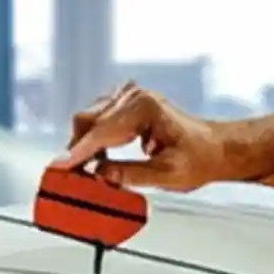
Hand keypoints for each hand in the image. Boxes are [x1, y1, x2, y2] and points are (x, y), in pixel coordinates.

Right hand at [51, 80, 234, 191]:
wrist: (214, 149)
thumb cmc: (199, 158)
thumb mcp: (167, 175)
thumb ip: (131, 175)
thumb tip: (99, 174)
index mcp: (145, 108)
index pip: (102, 132)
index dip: (78, 153)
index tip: (60, 168)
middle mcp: (134, 96)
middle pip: (88, 120)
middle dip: (77, 149)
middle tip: (70, 178)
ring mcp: (129, 97)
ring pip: (89, 119)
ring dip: (84, 145)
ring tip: (86, 172)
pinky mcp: (126, 104)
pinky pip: (98, 119)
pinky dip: (93, 139)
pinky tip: (98, 159)